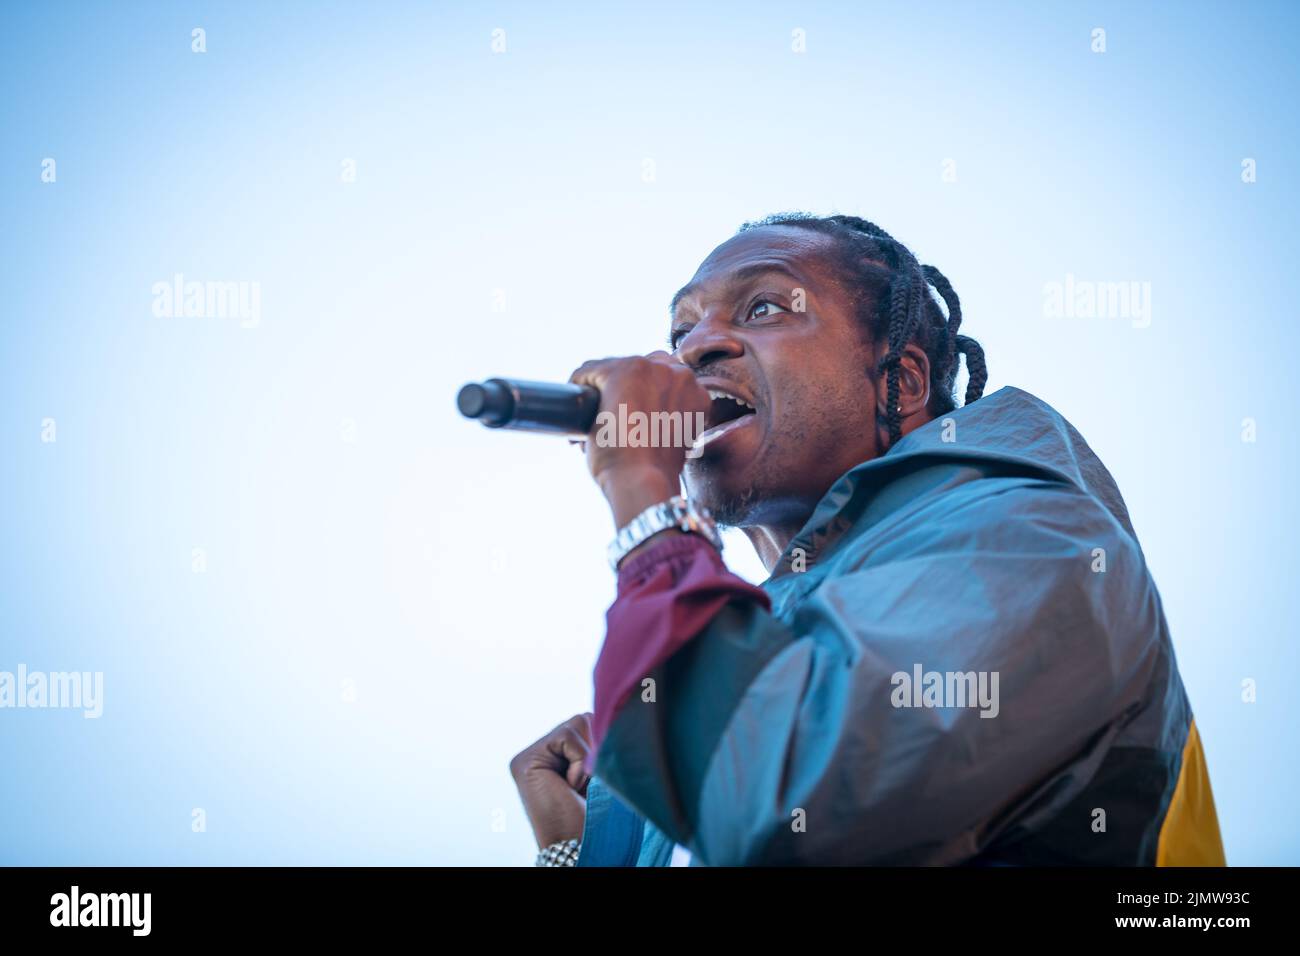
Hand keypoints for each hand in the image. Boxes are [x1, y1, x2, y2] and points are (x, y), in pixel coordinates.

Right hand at [509, 712, 594, 849]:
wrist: (581, 843)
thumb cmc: (597, 813)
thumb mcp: (602, 769)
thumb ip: (598, 741)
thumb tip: (609, 713)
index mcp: (559, 753)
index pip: (588, 723)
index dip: (603, 745)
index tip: (597, 778)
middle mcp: (541, 751)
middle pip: (584, 719)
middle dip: (596, 749)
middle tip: (589, 784)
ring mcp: (530, 755)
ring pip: (578, 722)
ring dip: (588, 756)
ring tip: (580, 786)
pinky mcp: (525, 761)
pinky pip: (567, 736)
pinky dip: (578, 762)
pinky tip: (570, 786)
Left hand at [568, 352, 710, 526]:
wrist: (644, 480)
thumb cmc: (658, 471)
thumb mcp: (677, 439)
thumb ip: (670, 418)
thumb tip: (643, 416)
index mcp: (695, 390)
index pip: (663, 380)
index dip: (643, 399)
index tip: (630, 421)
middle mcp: (677, 372)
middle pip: (639, 370)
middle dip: (623, 392)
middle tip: (611, 422)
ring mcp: (648, 369)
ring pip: (613, 368)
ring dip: (602, 391)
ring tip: (593, 419)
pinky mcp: (619, 371)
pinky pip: (589, 371)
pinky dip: (579, 388)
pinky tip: (577, 410)